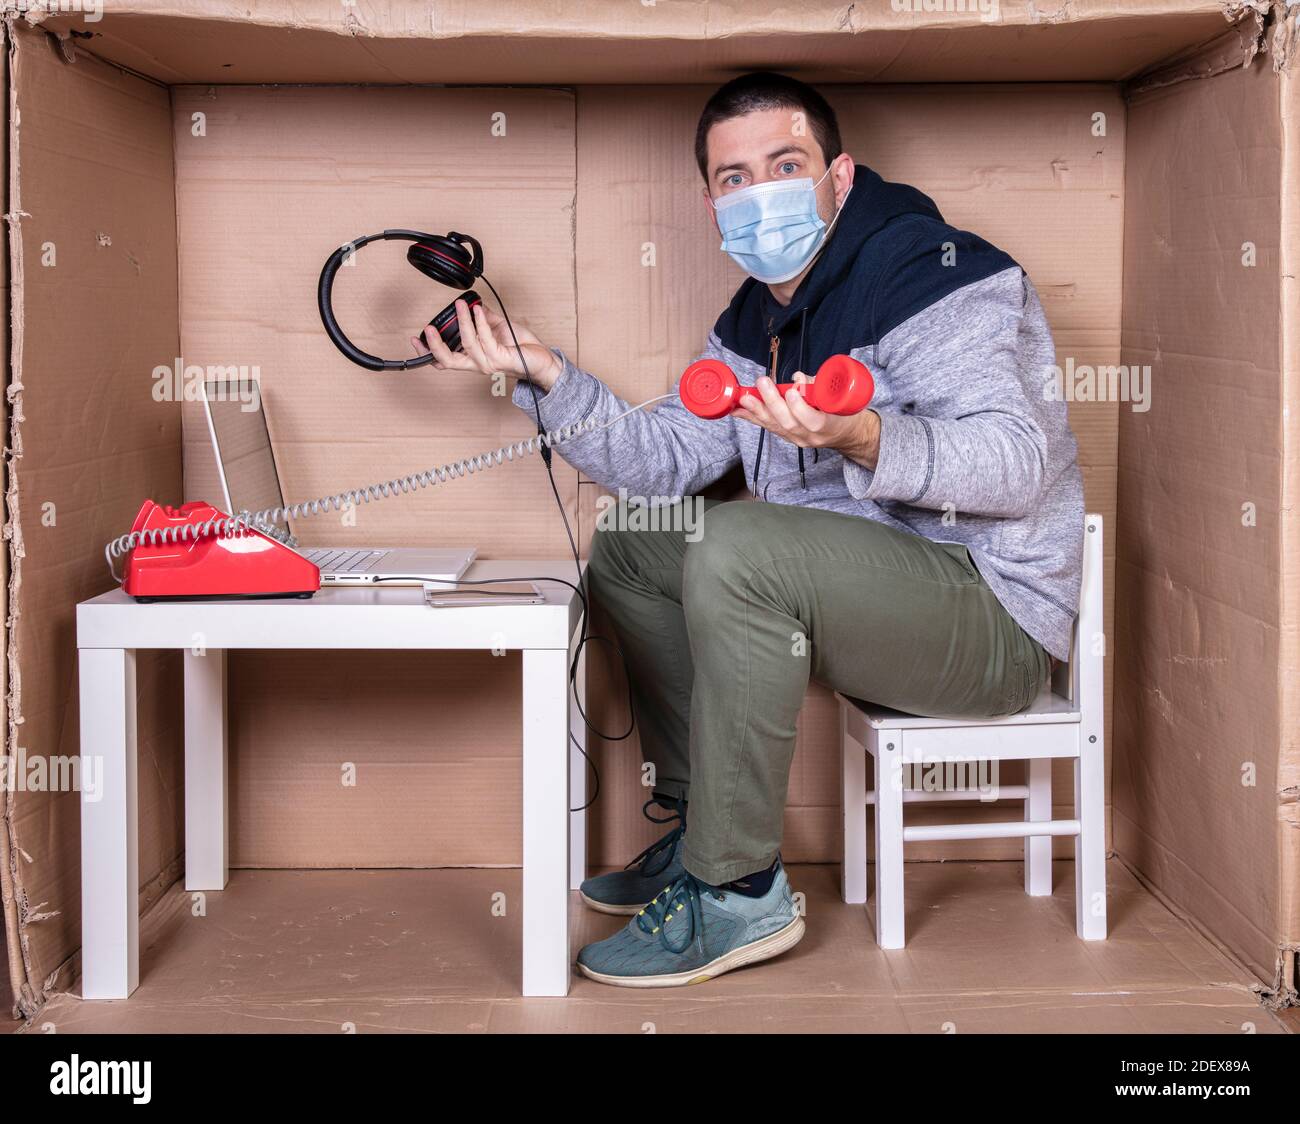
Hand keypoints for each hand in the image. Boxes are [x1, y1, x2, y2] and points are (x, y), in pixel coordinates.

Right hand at [411, 299, 561, 389]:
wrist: (541, 358)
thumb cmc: (520, 346)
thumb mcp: (496, 327)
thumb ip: (483, 318)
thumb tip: (473, 305)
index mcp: (472, 359)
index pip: (444, 360)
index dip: (427, 352)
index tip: (416, 339)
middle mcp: (477, 364)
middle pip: (447, 361)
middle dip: (435, 345)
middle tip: (429, 328)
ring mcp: (488, 364)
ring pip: (467, 344)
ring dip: (462, 322)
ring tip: (461, 305)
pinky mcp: (500, 359)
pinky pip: (485, 339)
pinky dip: (480, 322)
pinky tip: (479, 311)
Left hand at [733, 373, 879, 467]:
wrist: (847, 434)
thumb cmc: (845, 412)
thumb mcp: (839, 397)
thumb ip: (817, 386)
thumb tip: (797, 378)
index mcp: (830, 425)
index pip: (813, 421)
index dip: (801, 408)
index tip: (792, 391)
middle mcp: (811, 436)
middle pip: (788, 423)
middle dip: (772, 402)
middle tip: (762, 383)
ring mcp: (798, 439)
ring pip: (775, 426)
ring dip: (757, 410)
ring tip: (744, 398)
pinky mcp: (788, 438)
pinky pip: (769, 427)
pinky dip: (753, 417)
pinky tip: (738, 410)